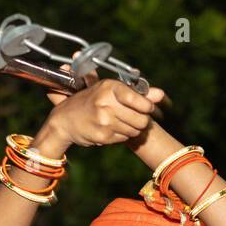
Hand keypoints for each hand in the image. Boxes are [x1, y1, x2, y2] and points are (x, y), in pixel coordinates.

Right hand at [43, 76, 164, 148]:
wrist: (64, 120)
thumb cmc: (89, 102)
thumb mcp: (109, 91)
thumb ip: (138, 93)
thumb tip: (161, 95)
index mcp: (109, 87)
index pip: (141, 101)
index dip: (148, 107)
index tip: (147, 108)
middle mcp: (106, 103)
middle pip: (142, 119)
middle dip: (142, 120)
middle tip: (134, 117)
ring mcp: (104, 121)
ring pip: (135, 130)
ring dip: (132, 128)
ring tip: (120, 121)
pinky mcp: (103, 136)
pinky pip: (124, 138)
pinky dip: (122, 135)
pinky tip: (112, 128)